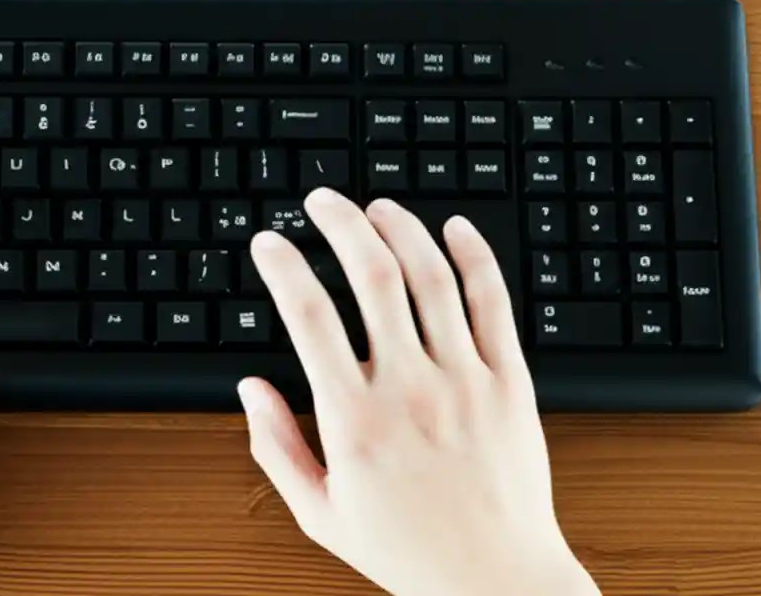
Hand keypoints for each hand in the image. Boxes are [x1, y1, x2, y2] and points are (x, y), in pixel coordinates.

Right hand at [238, 189, 599, 595]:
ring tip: (378, 207)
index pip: (308, 316)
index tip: (270, 243)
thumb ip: (276, 448)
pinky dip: (475, 257)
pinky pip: (494, 304)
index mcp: (355, 419)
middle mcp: (409, 388)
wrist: (496, 580)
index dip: (283, 267)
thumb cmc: (407, 551)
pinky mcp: (510, 383)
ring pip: (431, 278)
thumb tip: (250, 390)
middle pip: (372, 276)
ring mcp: (465, 381)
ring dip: (400, 228)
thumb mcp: (320, 513)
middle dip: (339, 222)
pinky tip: (456, 230)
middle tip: (322, 201)